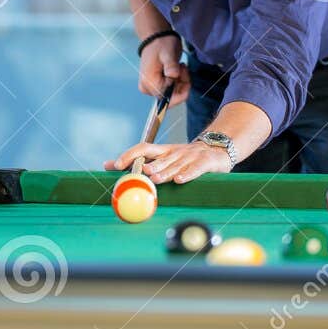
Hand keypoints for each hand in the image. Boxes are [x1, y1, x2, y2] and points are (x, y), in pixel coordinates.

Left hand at [103, 139, 232, 184]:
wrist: (219, 148)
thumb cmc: (187, 158)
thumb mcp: (166, 158)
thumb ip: (142, 162)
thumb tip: (109, 165)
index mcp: (164, 150)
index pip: (143, 148)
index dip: (129, 155)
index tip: (115, 165)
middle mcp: (175, 152)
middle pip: (158, 158)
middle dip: (147, 165)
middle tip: (137, 172)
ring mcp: (190, 156)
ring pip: (175, 165)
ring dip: (164, 172)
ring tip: (154, 179)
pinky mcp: (205, 162)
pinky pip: (195, 169)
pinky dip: (187, 174)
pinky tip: (180, 180)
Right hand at [138, 36, 188, 103]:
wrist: (156, 38)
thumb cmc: (162, 44)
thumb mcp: (168, 52)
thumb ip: (171, 65)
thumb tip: (174, 76)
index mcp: (150, 83)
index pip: (168, 100)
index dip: (182, 92)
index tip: (185, 75)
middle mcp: (148, 89)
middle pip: (172, 97)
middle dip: (181, 84)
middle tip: (182, 67)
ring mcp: (151, 88)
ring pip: (173, 94)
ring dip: (180, 82)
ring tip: (179, 66)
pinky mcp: (155, 85)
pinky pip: (170, 90)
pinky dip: (177, 81)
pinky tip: (176, 70)